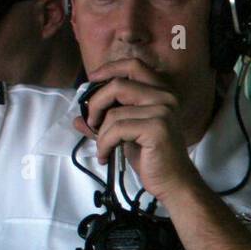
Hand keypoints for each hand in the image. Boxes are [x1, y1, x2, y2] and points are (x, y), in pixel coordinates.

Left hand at [71, 59, 201, 201]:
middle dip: (96, 103)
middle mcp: (165, 98)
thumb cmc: (152, 158)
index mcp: (162, 93)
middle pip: (117, 86)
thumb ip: (106, 122)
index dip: (109, 69)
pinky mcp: (156, 128)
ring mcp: (163, 112)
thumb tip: (77, 119)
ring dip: (101, 132)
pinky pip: (116, 129)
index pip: (133, 66)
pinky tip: (105, 155)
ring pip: (114, 112)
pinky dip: (104, 143)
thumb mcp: (127, 134)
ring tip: (103, 147)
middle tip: (92, 122)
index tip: (92, 80)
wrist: (173, 183)